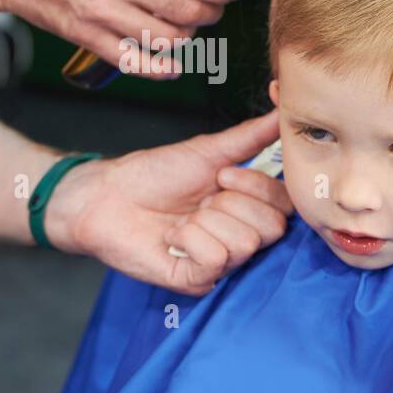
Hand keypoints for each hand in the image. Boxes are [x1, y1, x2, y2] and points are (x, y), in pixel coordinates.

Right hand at [0, 0, 243, 73]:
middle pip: (190, 12)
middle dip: (212, 12)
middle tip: (213, 5)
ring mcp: (104, 12)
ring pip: (169, 39)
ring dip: (188, 36)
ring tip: (188, 25)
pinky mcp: (87, 36)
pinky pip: (134, 61)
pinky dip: (159, 67)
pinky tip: (169, 64)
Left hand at [45, 111, 293, 294]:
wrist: (107, 195)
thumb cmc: (153, 175)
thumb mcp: (209, 150)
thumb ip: (252, 135)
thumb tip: (284, 111)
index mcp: (247, 208)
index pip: (286, 206)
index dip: (258, 187)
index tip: (222, 175)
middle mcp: (239, 237)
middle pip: (273, 229)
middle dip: (232, 203)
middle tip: (201, 198)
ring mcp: (220, 263)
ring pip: (245, 244)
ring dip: (206, 220)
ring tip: (183, 217)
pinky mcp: (197, 281)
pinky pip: (216, 260)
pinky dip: (190, 239)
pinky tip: (171, 236)